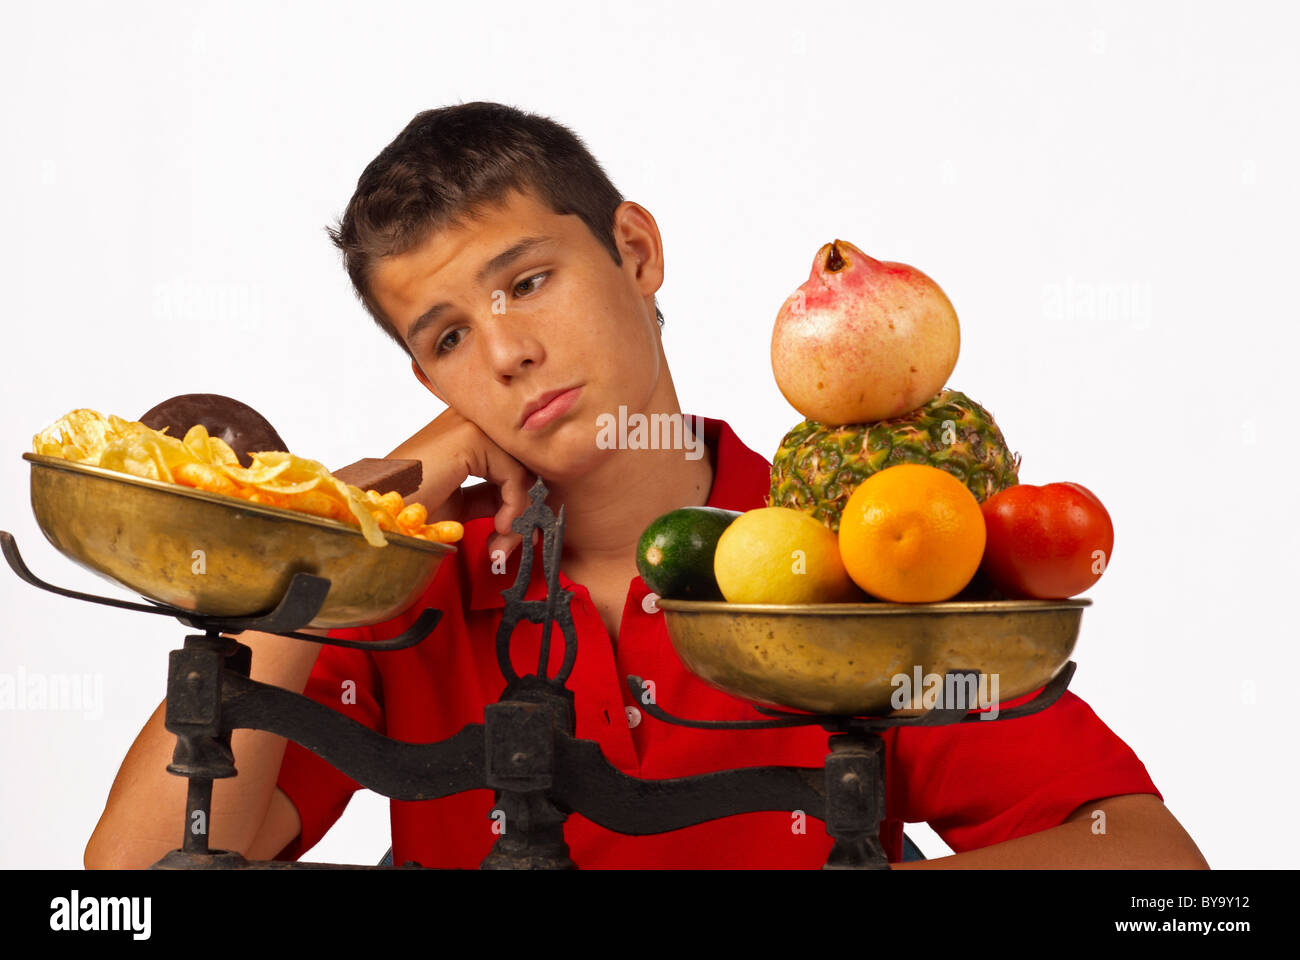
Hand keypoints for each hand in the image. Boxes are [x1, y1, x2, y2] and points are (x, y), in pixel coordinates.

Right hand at [385, 407, 535, 558]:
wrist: (381, 514)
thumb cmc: (409, 510)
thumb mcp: (461, 502)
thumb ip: (492, 495)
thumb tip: (528, 505)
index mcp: (464, 429)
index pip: (513, 459)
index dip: (518, 497)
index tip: (511, 531)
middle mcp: (469, 419)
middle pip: (523, 461)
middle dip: (523, 507)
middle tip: (509, 541)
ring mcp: (470, 423)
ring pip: (524, 469)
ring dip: (520, 513)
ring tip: (501, 538)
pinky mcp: (471, 436)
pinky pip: (516, 475)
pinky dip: (514, 507)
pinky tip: (497, 526)